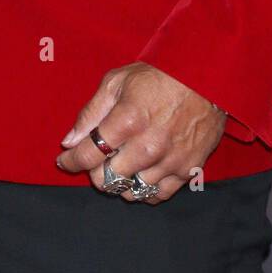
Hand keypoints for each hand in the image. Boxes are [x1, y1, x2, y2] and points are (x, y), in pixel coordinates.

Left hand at [55, 62, 226, 202]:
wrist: (207, 78)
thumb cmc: (158, 76)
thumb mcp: (117, 81)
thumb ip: (91, 113)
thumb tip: (69, 141)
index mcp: (127, 120)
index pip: (88, 155)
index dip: (70, 161)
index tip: (65, 160)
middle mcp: (147, 146)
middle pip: (106, 179)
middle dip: (94, 171)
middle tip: (97, 158)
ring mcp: (169, 161)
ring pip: (130, 190)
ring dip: (118, 181)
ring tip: (119, 165)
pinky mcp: (188, 170)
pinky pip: (157, 196)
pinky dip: (143, 189)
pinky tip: (140, 174)